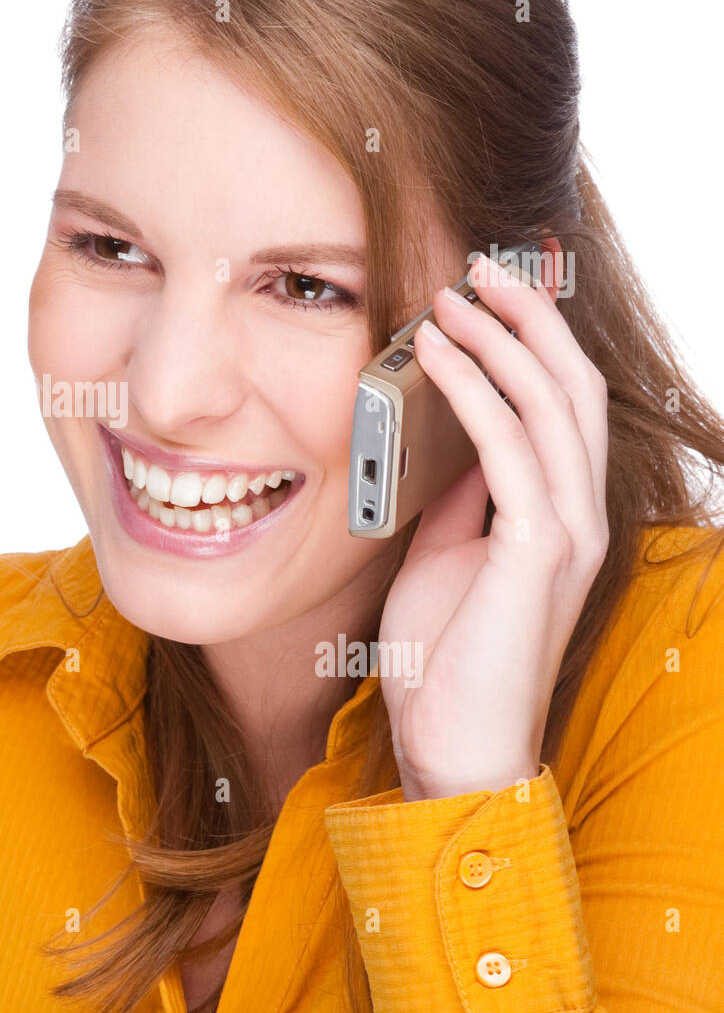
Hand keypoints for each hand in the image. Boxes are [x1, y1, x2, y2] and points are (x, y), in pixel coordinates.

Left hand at [376, 245, 609, 800]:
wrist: (451, 746)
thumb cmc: (444, 657)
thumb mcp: (446, 555)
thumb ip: (460, 499)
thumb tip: (449, 442)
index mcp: (558, 514)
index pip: (561, 404)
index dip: (534, 341)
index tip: (489, 291)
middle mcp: (577, 515)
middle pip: (569, 387)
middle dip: (529, 318)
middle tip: (479, 266)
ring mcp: (565, 534)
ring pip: (549, 405)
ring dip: (500, 338)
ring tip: (450, 295)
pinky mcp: (535, 554)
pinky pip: (510, 450)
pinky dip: (472, 388)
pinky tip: (435, 352)